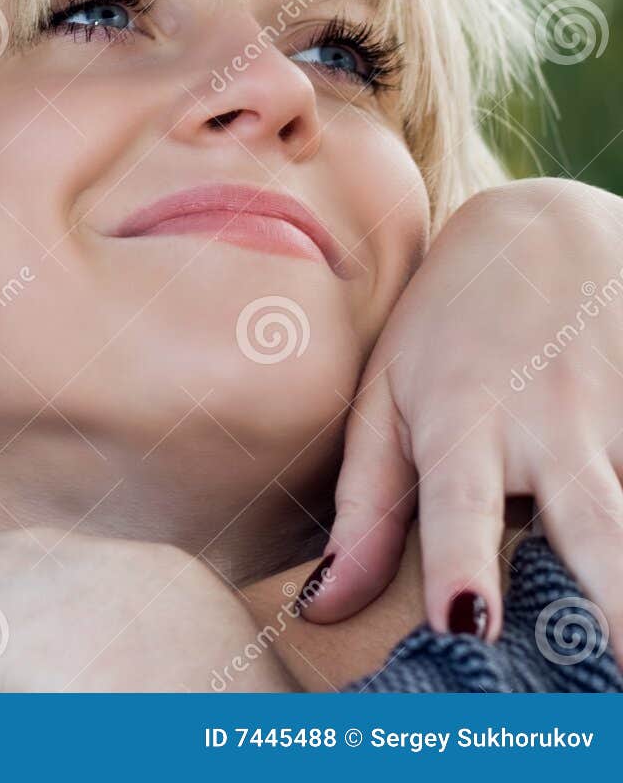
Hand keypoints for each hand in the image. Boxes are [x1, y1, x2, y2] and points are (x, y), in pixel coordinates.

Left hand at [301, 178, 622, 641]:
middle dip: (613, 610)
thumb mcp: (386, 397)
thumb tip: (321, 607)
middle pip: (598, 530)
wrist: (550, 233)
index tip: (468, 628)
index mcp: (465, 420)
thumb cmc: (447, 327)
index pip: (461, 505)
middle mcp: (554, 428)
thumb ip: (362, 506)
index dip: (466, 565)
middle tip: (608, 680)